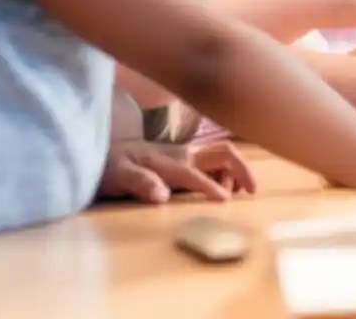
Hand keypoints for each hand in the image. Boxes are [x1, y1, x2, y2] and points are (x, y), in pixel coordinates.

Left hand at [97, 140, 255, 203]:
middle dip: (242, 169)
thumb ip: (140, 183)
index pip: (196, 175)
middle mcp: (183, 155)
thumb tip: (162, 196)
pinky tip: (223, 185)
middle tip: (252, 192)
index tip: (226, 202)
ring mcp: (187, 154)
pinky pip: (216, 160)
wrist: (103, 152)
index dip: (211, 187)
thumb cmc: (109, 167)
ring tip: (234, 193)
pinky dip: (228, 171)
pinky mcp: (187, 158)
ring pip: (223, 155)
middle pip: (224, 153)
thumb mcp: (117, 176)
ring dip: (235, 171)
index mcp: (169, 162)